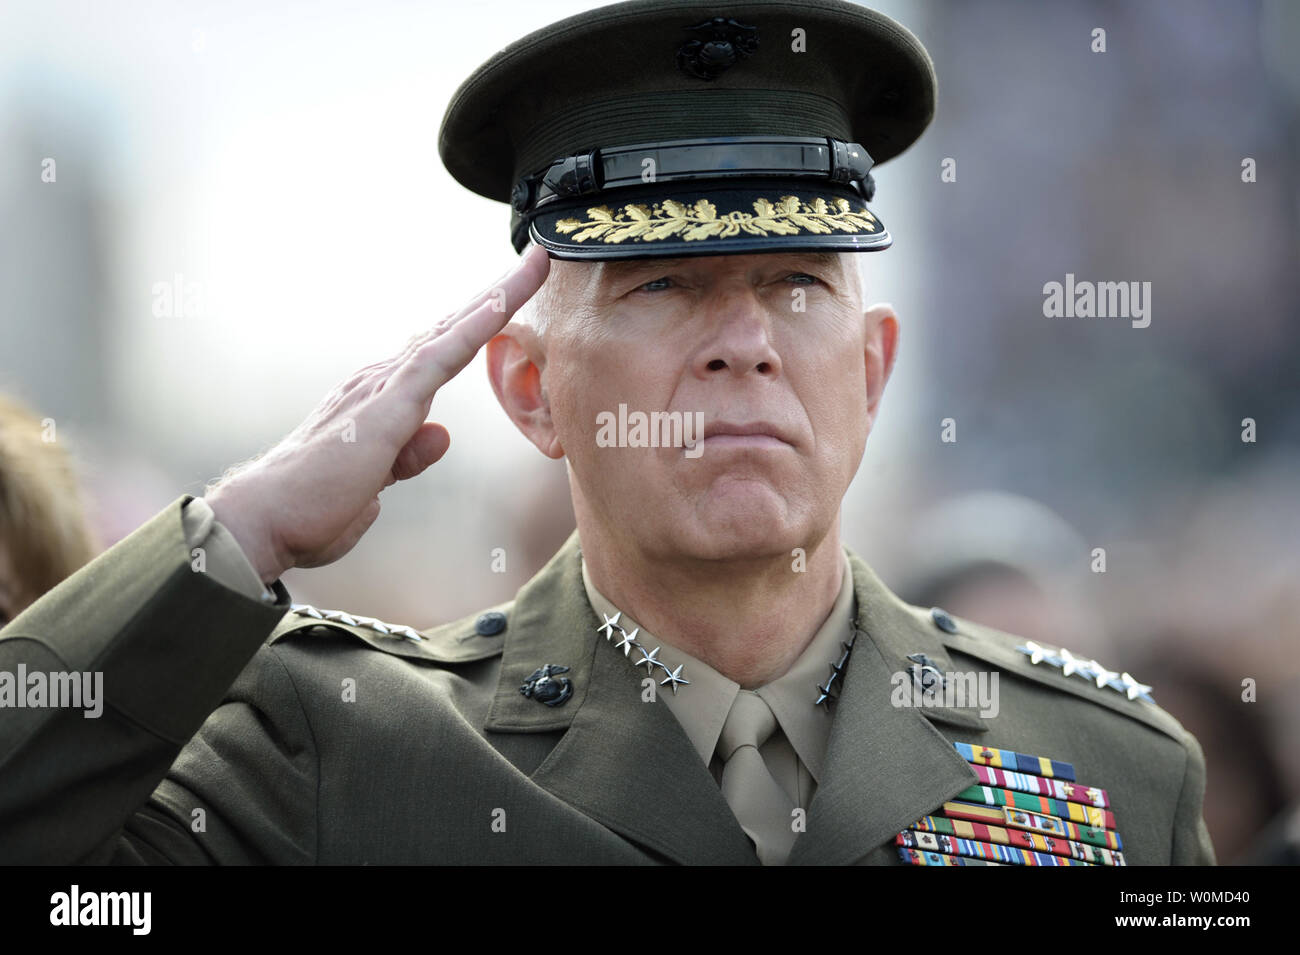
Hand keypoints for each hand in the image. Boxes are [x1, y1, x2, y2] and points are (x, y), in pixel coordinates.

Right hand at [205, 244, 549, 582]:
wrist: (265, 520)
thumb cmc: (312, 509)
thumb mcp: (374, 483)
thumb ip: (407, 457)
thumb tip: (439, 434)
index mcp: (381, 401)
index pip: (440, 354)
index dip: (477, 325)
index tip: (510, 299)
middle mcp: (381, 382)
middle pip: (451, 330)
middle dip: (495, 296)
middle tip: (536, 262)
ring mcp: (384, 387)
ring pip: (454, 332)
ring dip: (497, 296)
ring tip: (536, 264)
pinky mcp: (389, 404)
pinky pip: (442, 356)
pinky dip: (475, 326)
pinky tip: (501, 301)